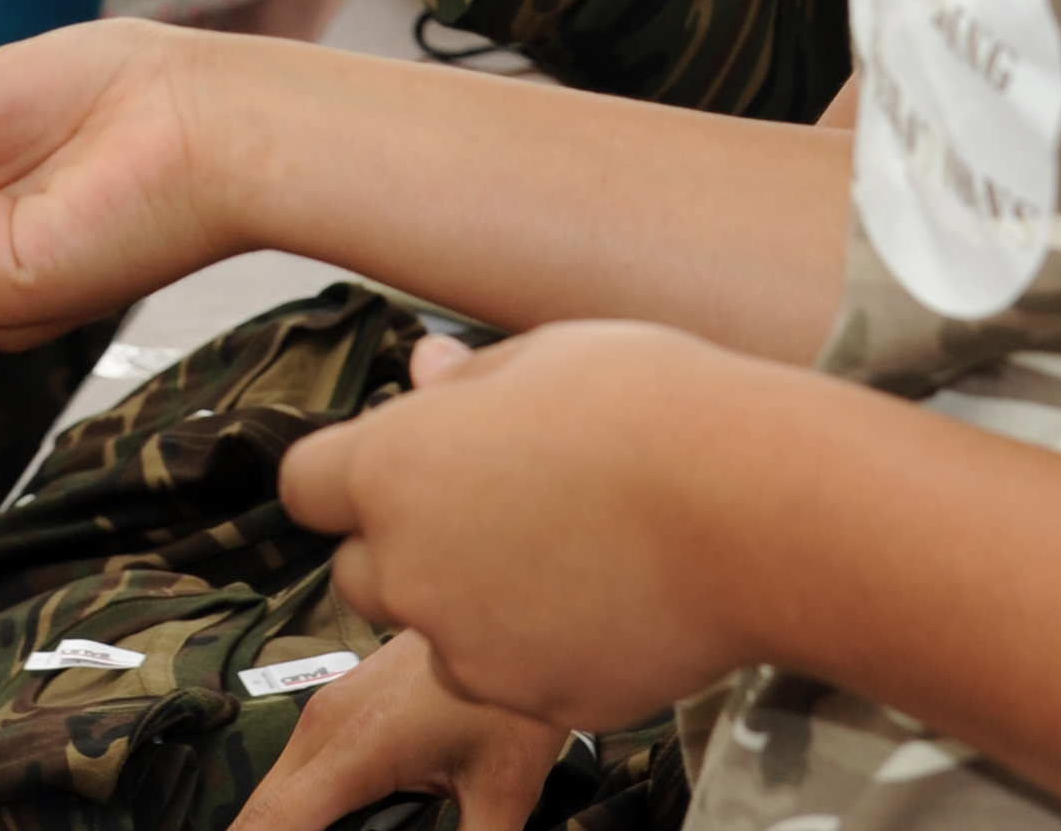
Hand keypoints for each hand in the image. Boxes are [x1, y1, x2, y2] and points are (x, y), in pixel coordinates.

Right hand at [232, 631, 570, 830]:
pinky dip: (300, 802)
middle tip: (337, 830)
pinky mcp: (340, 699)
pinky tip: (335, 819)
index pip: (273, 821)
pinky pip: (296, 763)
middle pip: (259, 808)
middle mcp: (325, 721)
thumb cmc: (511, 692)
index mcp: (355, 745)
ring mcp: (327, 704)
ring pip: (275, 784)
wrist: (516, 598)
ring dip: (282, 821)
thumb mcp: (502, 791)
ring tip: (335, 826)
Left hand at [281, 328, 751, 731]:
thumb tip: (424, 370)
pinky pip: (515, 677)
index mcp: (393, 466)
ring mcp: (468, 646)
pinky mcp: (533, 702)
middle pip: (360, 572)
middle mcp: (409, 567)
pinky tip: (610, 596)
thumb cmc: (655, 410)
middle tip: (495, 507)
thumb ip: (464, 382)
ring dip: (475, 603)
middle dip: (406, 545)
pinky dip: (544, 649)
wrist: (755, 509)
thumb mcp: (544, 358)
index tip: (390, 466)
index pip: (305, 485)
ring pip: (439, 633)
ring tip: (571, 549)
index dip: (346, 474)